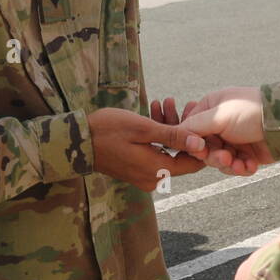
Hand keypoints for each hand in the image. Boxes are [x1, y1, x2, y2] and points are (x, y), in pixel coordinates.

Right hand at [89, 107, 206, 191]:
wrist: (77, 141)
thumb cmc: (108, 130)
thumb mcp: (143, 128)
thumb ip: (173, 136)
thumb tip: (201, 143)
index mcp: (158, 170)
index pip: (194, 163)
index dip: (202, 142)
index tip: (199, 118)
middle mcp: (154, 178)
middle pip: (181, 155)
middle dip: (184, 129)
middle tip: (181, 104)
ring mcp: (145, 175)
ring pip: (169, 151)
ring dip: (169, 128)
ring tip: (164, 102)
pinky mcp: (137, 169)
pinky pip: (156, 153)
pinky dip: (158, 135)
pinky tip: (154, 112)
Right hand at [170, 87, 273, 175]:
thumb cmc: (251, 112)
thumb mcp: (219, 116)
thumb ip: (195, 126)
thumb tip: (178, 135)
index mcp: (210, 110)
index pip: (191, 132)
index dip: (194, 145)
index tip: (201, 151)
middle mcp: (220, 125)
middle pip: (205, 150)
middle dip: (215, 157)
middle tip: (226, 158)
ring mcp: (234, 140)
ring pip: (220, 161)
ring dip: (229, 165)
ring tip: (241, 164)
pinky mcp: (247, 154)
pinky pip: (236, 167)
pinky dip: (243, 168)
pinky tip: (251, 165)